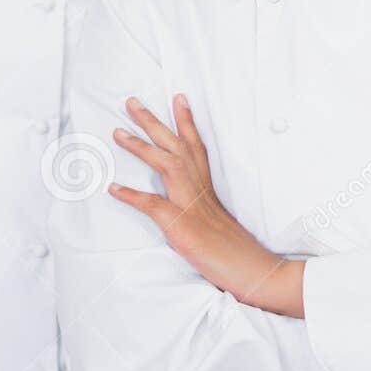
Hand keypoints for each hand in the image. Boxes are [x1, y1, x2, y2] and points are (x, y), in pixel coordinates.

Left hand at [109, 94, 304, 317]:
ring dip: (140, 146)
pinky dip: (132, 196)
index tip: (177, 97)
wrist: (257, 273)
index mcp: (209, 190)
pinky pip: (154, 206)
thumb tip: (192, 212)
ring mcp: (192, 207)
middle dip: (153, 121)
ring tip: (117, 132)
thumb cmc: (238, 255)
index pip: (197, 147)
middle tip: (131, 101)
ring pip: (166, 164)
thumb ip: (204, 213)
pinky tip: (113, 188)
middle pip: (177, 146)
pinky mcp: (182, 227)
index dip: (186, 121)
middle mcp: (201, 191)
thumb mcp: (219, 227)